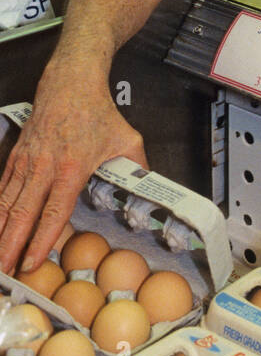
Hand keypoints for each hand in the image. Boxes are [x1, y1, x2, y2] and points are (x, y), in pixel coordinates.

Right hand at [0, 69, 147, 274]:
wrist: (70, 82)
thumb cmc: (98, 112)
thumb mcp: (128, 139)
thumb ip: (138, 168)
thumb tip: (150, 189)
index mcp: (72, 167)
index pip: (54, 212)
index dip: (41, 241)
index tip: (32, 263)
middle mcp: (44, 166)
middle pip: (23, 214)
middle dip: (10, 247)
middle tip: (4, 273)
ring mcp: (26, 161)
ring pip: (7, 204)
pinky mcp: (16, 156)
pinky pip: (2, 188)